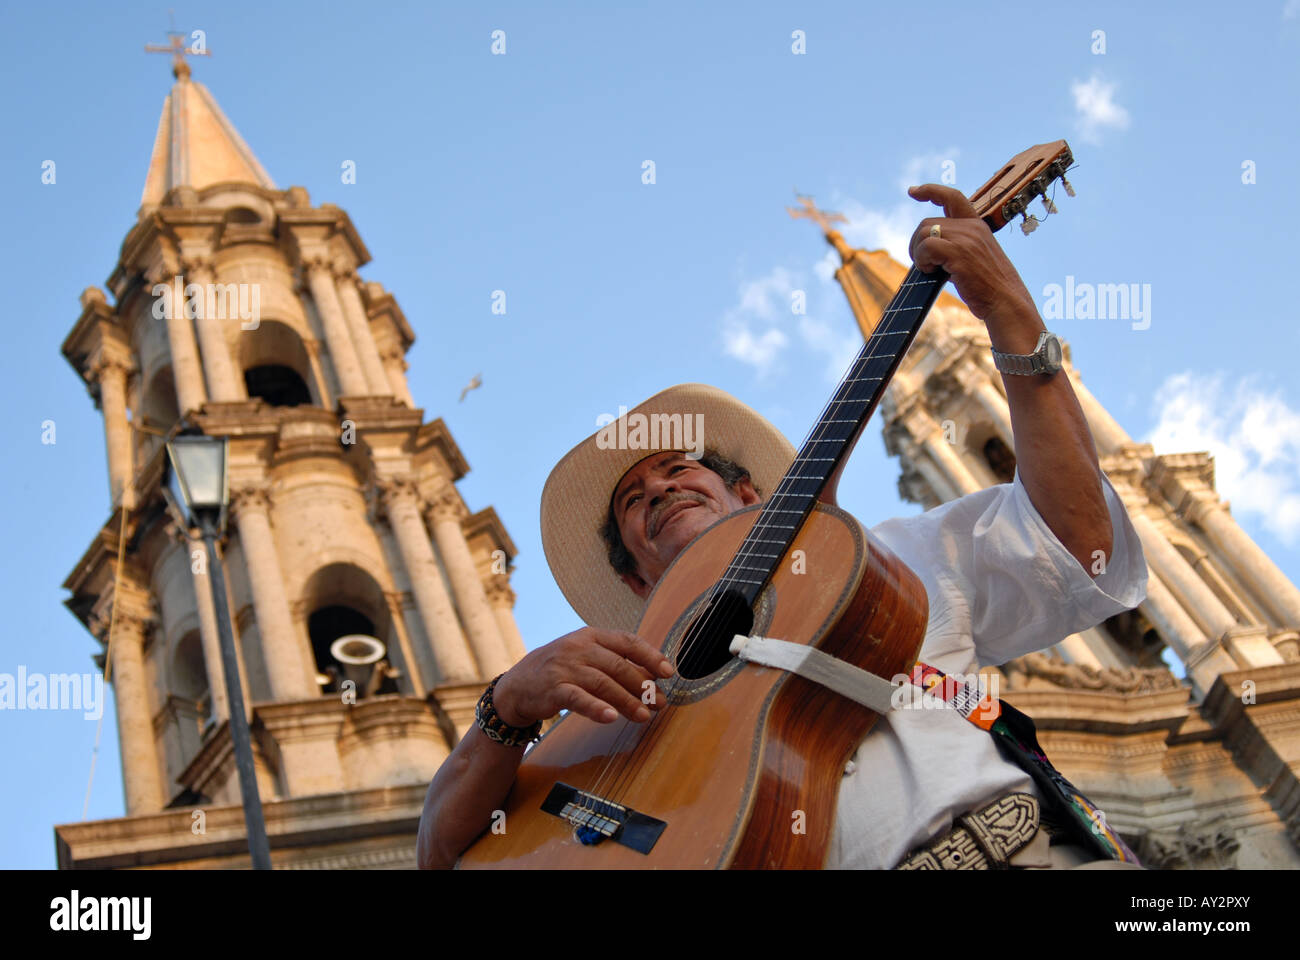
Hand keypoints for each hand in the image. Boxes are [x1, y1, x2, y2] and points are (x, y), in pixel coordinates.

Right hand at [491, 627, 675, 728]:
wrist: (518, 685)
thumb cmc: (560, 670)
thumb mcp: (586, 657)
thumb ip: (615, 662)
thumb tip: (652, 677)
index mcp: (591, 636)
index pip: (627, 641)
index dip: (650, 656)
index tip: (669, 672)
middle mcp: (578, 647)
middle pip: (618, 665)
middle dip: (643, 685)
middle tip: (660, 702)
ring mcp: (565, 667)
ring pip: (603, 683)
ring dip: (627, 701)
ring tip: (644, 715)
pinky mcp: (553, 689)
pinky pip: (578, 698)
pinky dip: (596, 708)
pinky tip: (611, 718)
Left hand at [907, 183, 1041, 349]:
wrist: (1005, 302)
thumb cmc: (988, 288)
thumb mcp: (975, 258)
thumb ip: (956, 247)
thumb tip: (926, 249)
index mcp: (977, 225)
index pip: (952, 197)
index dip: (930, 191)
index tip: (913, 191)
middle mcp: (972, 227)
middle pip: (927, 222)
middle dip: (917, 243)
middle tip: (923, 264)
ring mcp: (966, 238)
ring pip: (924, 233)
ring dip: (918, 253)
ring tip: (930, 270)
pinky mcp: (959, 253)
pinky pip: (927, 247)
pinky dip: (922, 260)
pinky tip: (931, 272)